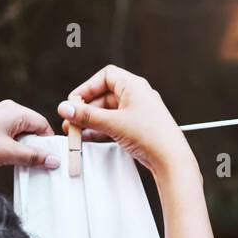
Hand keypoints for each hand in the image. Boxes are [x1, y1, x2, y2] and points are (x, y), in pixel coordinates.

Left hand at [0, 100, 54, 198]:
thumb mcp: (10, 155)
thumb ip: (34, 157)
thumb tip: (53, 160)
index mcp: (11, 110)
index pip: (40, 123)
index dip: (47, 141)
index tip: (49, 157)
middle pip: (21, 123)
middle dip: (27, 141)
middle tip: (27, 160)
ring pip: (1, 125)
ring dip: (7, 140)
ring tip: (2, 158)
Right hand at [58, 65, 197, 181]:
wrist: (172, 160)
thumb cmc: (152, 136)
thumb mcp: (113, 123)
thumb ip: (86, 116)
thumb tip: (66, 108)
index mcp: (134, 86)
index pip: (105, 77)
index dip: (87, 87)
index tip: (74, 101)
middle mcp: (137, 96)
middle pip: (104, 96)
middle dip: (85, 109)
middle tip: (71, 120)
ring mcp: (139, 112)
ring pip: (108, 112)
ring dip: (91, 121)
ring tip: (76, 131)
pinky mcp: (138, 128)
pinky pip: (114, 124)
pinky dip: (101, 129)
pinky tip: (89, 137)